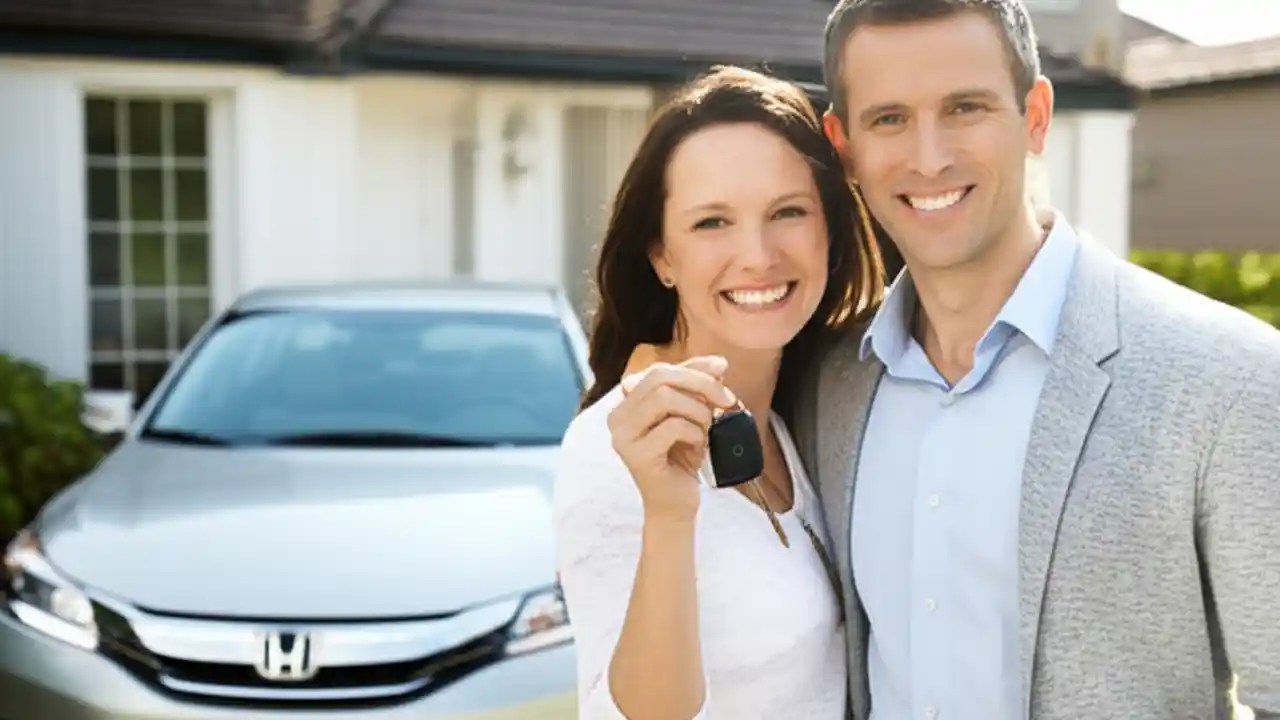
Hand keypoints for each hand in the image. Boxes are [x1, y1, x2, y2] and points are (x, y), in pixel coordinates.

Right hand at [608, 356, 735, 522]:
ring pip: (664, 398)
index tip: (722, 369)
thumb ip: (698, 388)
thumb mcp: (692, 416)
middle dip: (700, 384)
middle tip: (725, 401)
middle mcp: (617, 417)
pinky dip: (695, 433)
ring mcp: (623, 437)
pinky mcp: (636, 456)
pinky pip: (673, 427)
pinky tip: (698, 446)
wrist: (676, 505)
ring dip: (698, 411)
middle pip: (659, 377)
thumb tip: (719, 363)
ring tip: (707, 430)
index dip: (693, 366)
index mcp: (627, 404)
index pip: (659, 370)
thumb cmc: (682, 459)